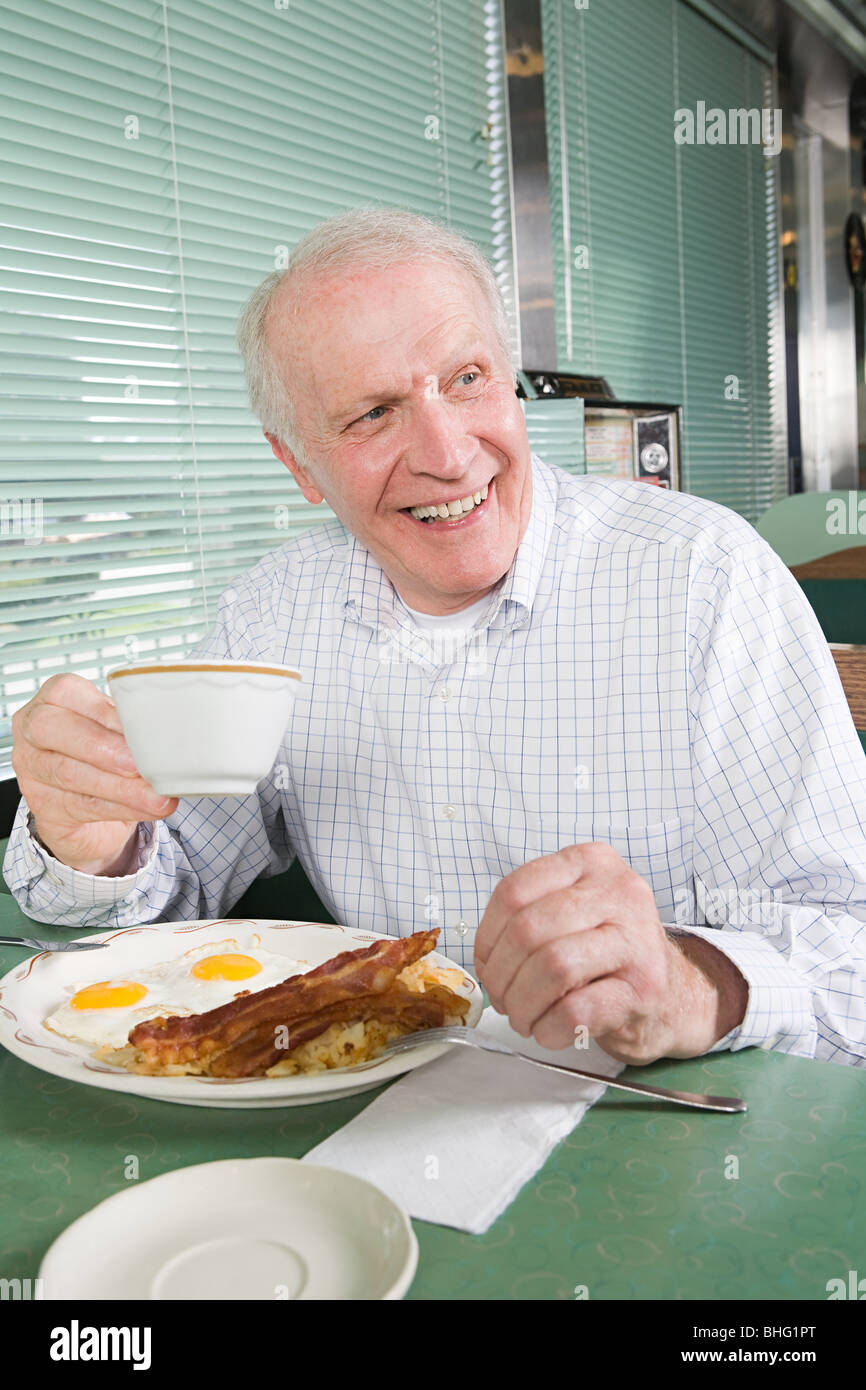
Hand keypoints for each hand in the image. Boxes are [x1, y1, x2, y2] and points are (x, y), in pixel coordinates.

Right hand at [11, 673, 178, 874]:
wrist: (91, 808)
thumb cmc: (105, 755)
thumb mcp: (115, 730)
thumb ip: (130, 724)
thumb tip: (170, 730)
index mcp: (52, 700)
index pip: (66, 692)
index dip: (102, 710)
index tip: (140, 725)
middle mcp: (31, 731)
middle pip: (50, 729)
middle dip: (99, 745)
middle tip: (138, 762)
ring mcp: (30, 770)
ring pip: (69, 773)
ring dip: (119, 785)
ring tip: (155, 793)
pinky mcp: (42, 807)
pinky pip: (79, 805)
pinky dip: (119, 807)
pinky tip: (144, 808)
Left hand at [474, 842, 747, 1064]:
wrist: (672, 994)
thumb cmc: (608, 954)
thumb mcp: (572, 913)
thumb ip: (529, 918)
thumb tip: (486, 961)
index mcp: (590, 862)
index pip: (514, 891)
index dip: (486, 936)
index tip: (486, 964)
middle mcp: (619, 891)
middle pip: (528, 930)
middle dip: (502, 975)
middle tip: (503, 1000)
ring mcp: (636, 939)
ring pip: (552, 966)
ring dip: (523, 1004)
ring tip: (524, 1018)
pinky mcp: (645, 988)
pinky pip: (576, 1010)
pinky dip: (549, 1028)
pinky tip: (549, 1031)